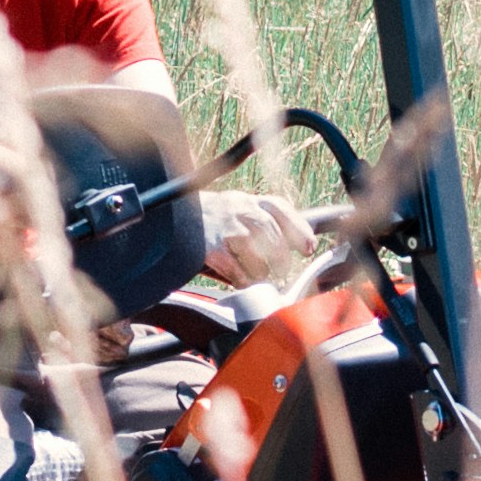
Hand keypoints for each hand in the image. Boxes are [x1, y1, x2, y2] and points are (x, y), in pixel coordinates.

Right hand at [198, 187, 315, 284]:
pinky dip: (243, 280)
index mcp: (248, 199)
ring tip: (261, 276)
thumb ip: (265, 220)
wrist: (172, 220)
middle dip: (282, 256)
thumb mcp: (238, 210)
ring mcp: (223, 228)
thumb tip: (301, 242)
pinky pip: (235, 269)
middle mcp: (237, 209)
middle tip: (283, 270)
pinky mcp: (209, 249)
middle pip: (270, 232)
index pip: (280, 208)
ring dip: (262, 270)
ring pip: (255, 252)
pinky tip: (243, 281)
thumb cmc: (211, 219)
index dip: (299, 229)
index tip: (308, 248)